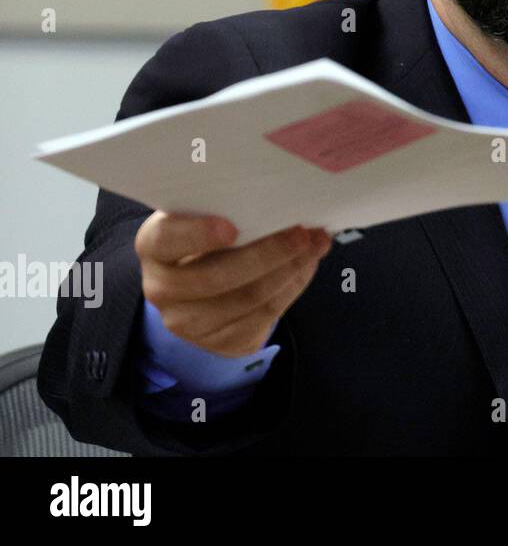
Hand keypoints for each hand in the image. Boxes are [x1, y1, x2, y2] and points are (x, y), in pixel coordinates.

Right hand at [135, 213, 331, 356]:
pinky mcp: (219, 343)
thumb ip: (233, 208)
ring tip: (316, 244)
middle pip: (217, 277)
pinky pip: (264, 317)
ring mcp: (188, 322)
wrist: (200, 284)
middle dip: (268, 253)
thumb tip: (285, 202)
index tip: (231, 228)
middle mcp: (162, 289)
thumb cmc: (209, 234)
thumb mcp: (208, 215)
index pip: (167, 239)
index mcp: (154, 247)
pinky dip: (292, 287)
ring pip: (248, 299)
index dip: (197, 234)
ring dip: (291, 270)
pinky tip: (307, 266)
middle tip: (302, 233)